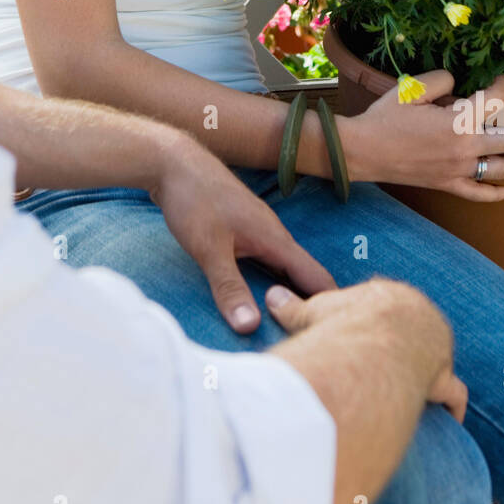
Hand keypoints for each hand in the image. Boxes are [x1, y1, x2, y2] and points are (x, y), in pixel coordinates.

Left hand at [149, 136, 335, 333]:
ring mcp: (258, 232)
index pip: (317, 278)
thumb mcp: (210, 249)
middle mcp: (274, 236)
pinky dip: (268, 284)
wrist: (173, 162)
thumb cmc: (194, 200)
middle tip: (310, 341)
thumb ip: (230, 287)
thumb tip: (250, 327)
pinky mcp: (242, 232)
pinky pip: (266, 263)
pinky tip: (258, 299)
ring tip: (287, 329)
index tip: (331, 337)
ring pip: (283, 270)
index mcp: (276, 240)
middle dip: (308, 307)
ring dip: (286, 296)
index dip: (327, 307)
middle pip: (303, 277)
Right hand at [267, 275, 465, 421]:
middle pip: (417, 329)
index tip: (369, 328)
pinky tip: (447, 418)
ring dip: (432, 370)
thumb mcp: (313, 312)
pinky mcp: (442, 379)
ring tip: (420, 385)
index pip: (387, 306)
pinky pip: (452, 394)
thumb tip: (272, 295)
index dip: (377, 318)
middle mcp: (419, 317)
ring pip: (439, 358)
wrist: (374, 345)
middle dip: (409, 342)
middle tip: (393, 359)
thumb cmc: (342, 325)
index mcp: (390, 296)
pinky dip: (449, 405)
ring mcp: (435, 348)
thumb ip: (294, 306)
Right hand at [340, 72, 503, 201]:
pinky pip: (479, 193)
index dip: (503, 87)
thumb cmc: (383, 117)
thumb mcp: (411, 88)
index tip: (503, 80)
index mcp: (458, 121)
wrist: (361, 151)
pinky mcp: (447, 184)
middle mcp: (465, 148)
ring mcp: (458, 170)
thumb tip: (458, 87)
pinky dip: (498, 193)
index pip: (494, 102)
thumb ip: (441, 81)